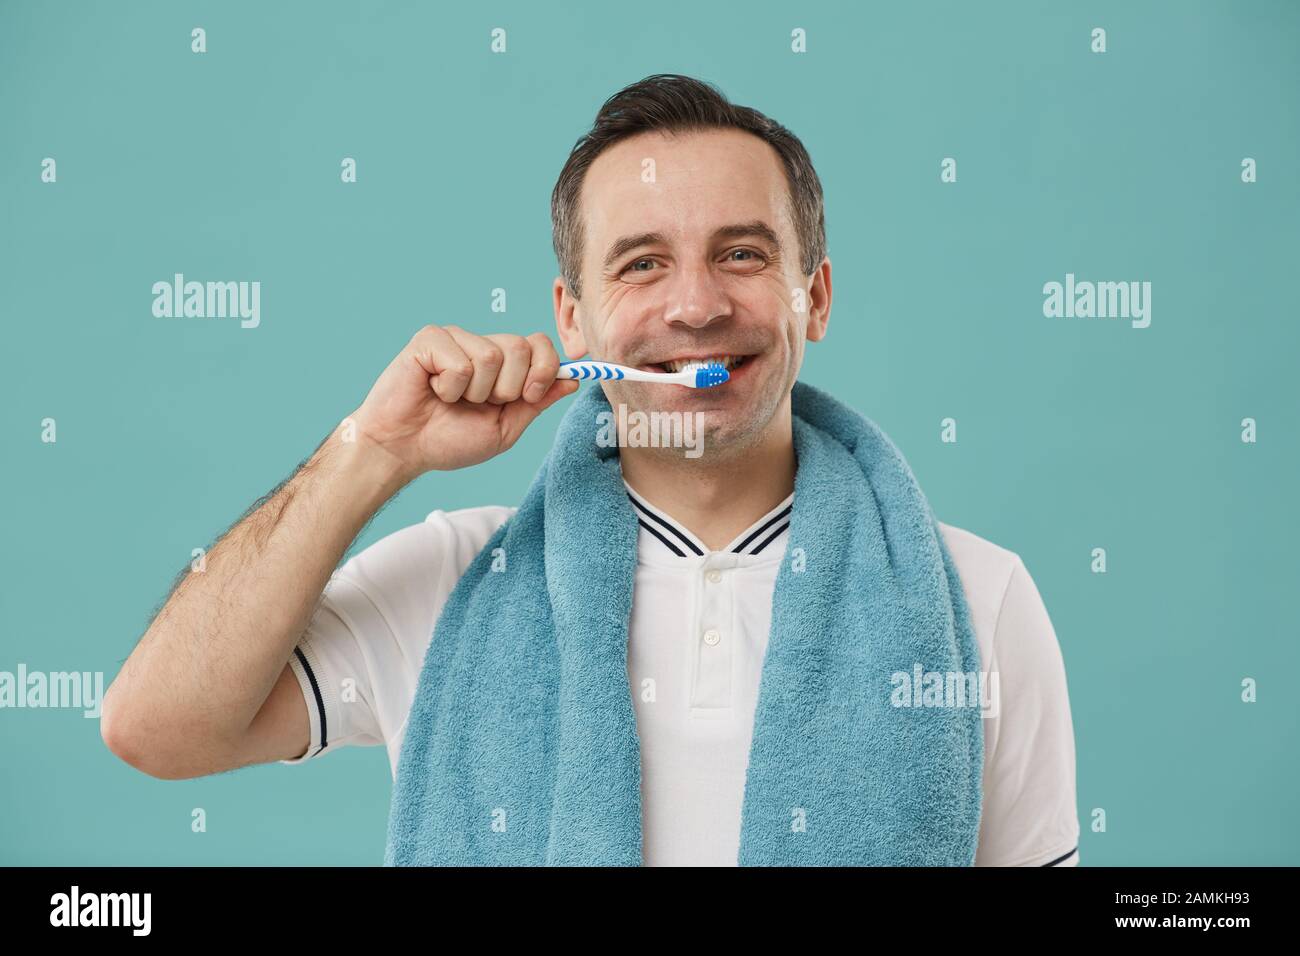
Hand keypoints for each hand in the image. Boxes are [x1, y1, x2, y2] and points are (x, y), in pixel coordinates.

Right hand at [346, 325, 579, 476]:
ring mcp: (455, 338)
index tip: (529, 395)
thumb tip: (573, 380)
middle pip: (522, 347)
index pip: (540, 344)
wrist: (404, 449)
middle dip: (507, 389)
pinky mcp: (429, 339)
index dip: (544, 370)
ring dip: (474, 392)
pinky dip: (449, 387)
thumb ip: (537, 402)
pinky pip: (460, 361)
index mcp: (504, 364)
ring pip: (491, 355)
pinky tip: (433, 390)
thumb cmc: (449, 440)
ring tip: (451, 400)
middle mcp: (482, 345)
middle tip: (478, 403)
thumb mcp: (505, 428)